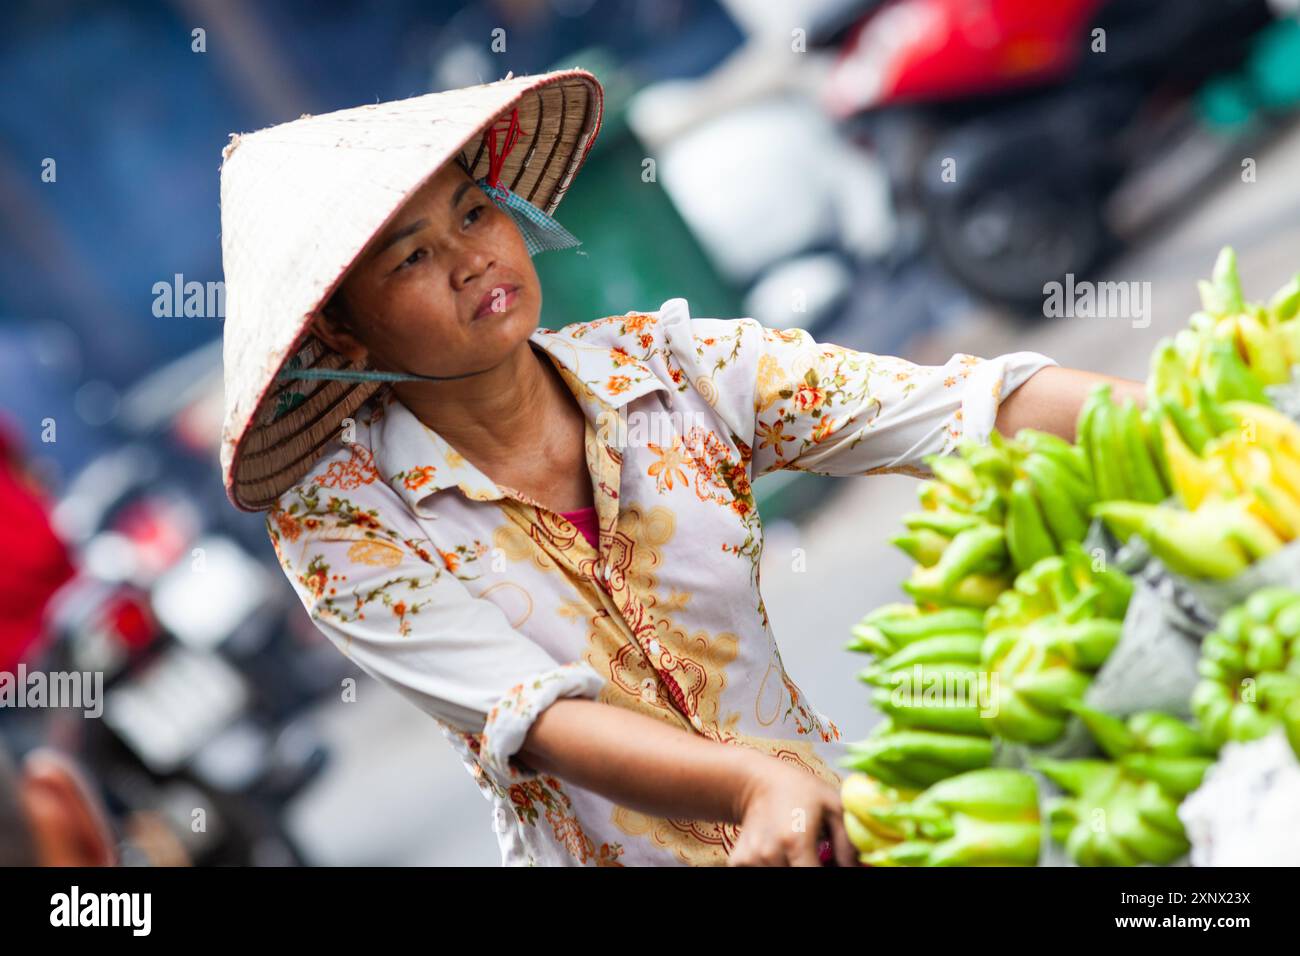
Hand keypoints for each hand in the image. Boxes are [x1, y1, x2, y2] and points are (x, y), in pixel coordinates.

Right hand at [728, 755, 856, 866]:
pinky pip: (757, 874)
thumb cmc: (800, 790)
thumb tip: (859, 868)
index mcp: (795, 841)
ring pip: (779, 877)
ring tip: (796, 852)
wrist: (756, 781)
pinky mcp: (739, 860)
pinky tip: (777, 853)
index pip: (814, 877)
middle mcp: (770, 853)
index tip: (830, 865)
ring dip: (789, 868)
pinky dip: (771, 867)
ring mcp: (752, 858)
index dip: (826, 876)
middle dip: (808, 870)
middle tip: (812, 857)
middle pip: (795, 879)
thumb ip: (847, 842)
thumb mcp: (832, 805)